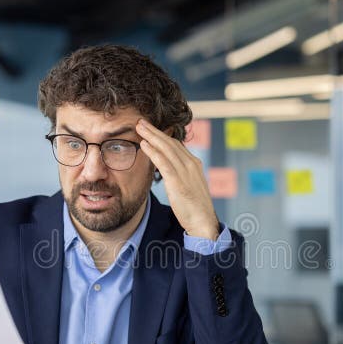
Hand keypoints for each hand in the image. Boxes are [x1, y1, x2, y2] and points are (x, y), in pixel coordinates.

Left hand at [136, 119, 218, 239]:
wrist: (203, 221)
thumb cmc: (194, 206)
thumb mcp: (189, 185)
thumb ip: (180, 174)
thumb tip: (168, 167)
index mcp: (194, 164)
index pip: (176, 144)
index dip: (162, 134)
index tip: (149, 128)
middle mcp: (191, 164)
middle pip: (170, 142)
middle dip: (154, 130)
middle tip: (140, 121)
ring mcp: (185, 172)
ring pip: (166, 148)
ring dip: (151, 136)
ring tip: (139, 127)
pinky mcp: (178, 182)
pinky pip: (163, 162)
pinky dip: (153, 151)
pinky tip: (144, 144)